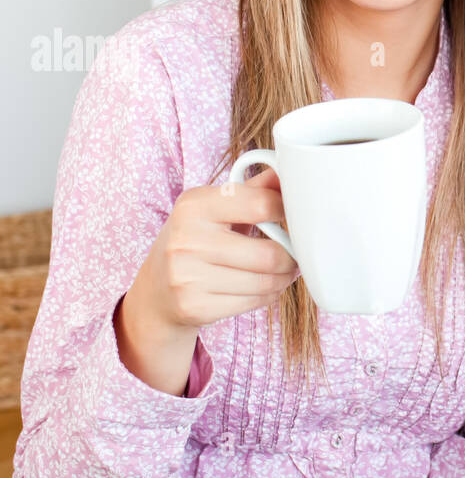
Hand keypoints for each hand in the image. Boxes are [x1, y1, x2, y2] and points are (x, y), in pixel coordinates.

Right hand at [126, 167, 300, 333]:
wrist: (157, 290)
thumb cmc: (196, 241)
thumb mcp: (214, 208)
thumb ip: (252, 190)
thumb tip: (287, 172)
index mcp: (194, 205)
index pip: (260, 204)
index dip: (286, 212)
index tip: (291, 217)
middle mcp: (187, 239)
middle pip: (269, 254)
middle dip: (290, 258)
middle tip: (293, 255)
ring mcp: (187, 276)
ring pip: (265, 282)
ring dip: (283, 279)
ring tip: (281, 272)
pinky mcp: (194, 306)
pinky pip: (254, 302)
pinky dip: (269, 296)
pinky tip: (264, 288)